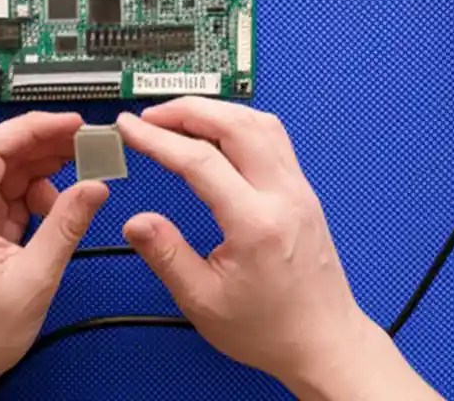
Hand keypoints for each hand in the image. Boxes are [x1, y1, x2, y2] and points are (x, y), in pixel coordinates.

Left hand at [0, 112, 108, 400]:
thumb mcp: (34, 282)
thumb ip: (65, 228)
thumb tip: (95, 186)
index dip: (33, 128)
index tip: (71, 124)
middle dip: (41, 145)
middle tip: (84, 145)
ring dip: (37, 173)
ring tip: (75, 183)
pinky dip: (27, 197)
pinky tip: (51, 210)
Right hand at [117, 99, 439, 400]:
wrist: (324, 342)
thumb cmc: (271, 329)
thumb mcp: (203, 302)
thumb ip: (167, 256)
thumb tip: (136, 222)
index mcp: (255, 224)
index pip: (200, 161)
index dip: (158, 138)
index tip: (129, 128)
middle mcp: (283, 197)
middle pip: (235, 124)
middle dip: (186, 110)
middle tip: (149, 116)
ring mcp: (299, 190)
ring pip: (260, 123)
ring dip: (216, 111)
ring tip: (178, 118)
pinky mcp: (303, 192)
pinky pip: (274, 138)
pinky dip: (240, 124)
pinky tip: (217, 133)